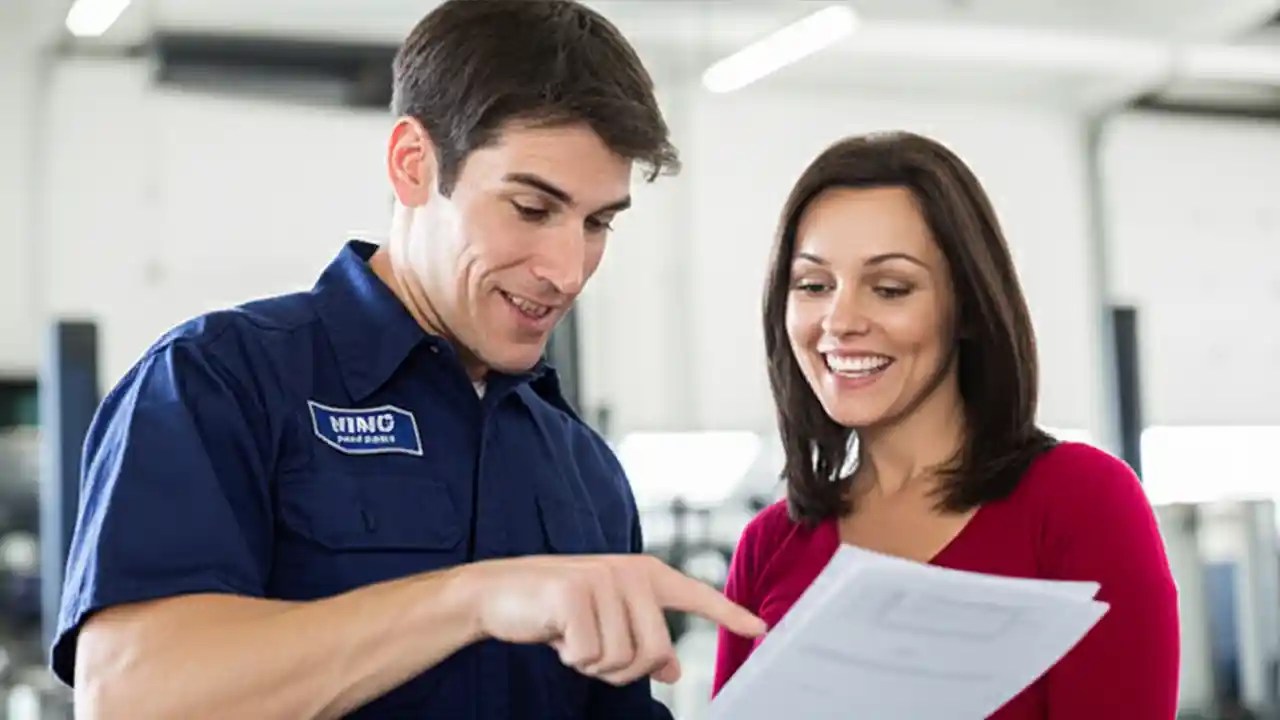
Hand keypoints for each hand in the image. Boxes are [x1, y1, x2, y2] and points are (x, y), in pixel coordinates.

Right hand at [463, 554, 765, 685]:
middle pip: (655, 650)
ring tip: (573, 640)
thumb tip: (674, 671)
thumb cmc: (557, 612)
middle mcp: (630, 572)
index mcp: (644, 575)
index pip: (696, 596)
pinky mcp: (576, 593)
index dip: (729, 614)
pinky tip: (555, 635)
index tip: (762, 629)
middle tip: (591, 653)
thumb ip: (642, 641)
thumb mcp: (605, 626)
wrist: (499, 594)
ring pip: (623, 658)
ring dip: (594, 665)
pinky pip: (590, 654)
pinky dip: (570, 658)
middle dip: (624, 669)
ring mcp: (604, 579)